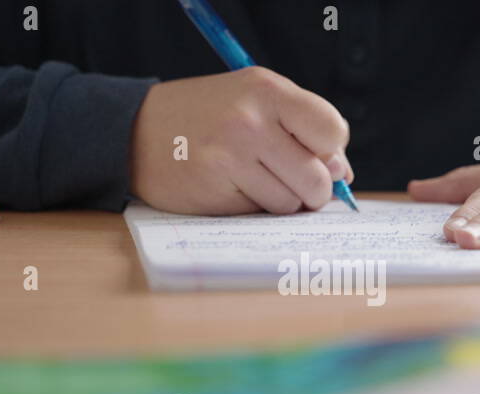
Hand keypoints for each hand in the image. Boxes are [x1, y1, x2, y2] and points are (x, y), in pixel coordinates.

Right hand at [130, 67, 352, 214]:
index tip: (317, 153)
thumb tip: (342, 175)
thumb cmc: (210, 115)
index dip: (331, 150)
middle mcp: (249, 122)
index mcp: (267, 91)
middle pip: (317, 180)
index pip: (332, 131)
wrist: (137, 131)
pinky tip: (231, 187)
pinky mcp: (214, 192)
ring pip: (290, 203)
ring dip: (280, 200)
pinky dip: (252, 207)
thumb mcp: (256, 100)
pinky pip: (259, 215)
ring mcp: (229, 159)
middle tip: (291, 178)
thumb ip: (303, 129)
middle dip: (312, 189)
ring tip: (252, 177)